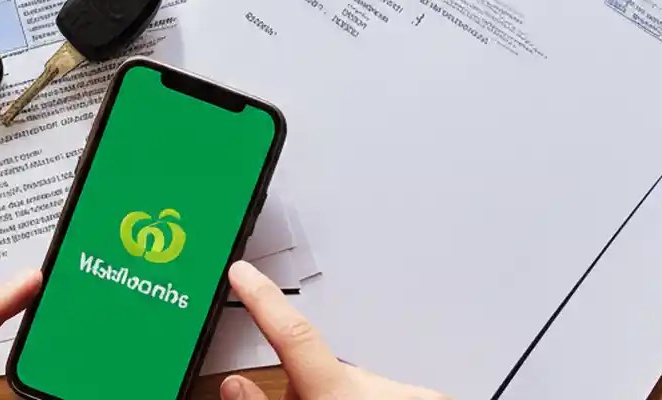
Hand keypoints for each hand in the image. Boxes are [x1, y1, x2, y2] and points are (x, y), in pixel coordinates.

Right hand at [221, 261, 445, 399]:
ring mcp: (408, 393)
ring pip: (358, 390)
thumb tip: (234, 386)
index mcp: (337, 394)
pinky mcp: (427, 399)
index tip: (243, 273)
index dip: (263, 299)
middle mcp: (378, 388)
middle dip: (310, 392)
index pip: (293, 335)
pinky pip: (385, 397)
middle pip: (325, 375)